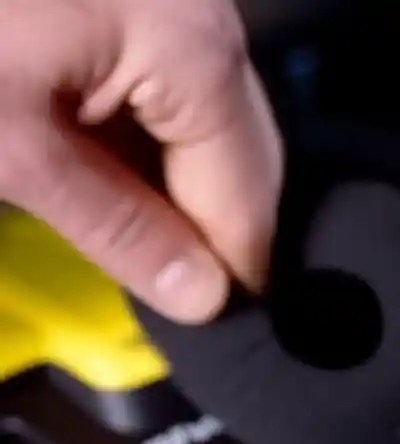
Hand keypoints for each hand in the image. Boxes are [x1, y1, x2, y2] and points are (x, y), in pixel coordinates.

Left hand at [0, 0, 281, 322]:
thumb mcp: (13, 148)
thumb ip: (118, 228)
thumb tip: (201, 298)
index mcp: (195, 53)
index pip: (246, 196)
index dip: (230, 272)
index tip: (208, 324)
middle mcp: (209, 21)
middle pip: (243, 157)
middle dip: (209, 227)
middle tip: (167, 291)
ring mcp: (181, 4)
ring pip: (212, 125)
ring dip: (176, 187)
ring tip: (126, 231)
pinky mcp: (144, 2)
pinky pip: (175, 87)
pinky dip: (147, 139)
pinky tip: (103, 168)